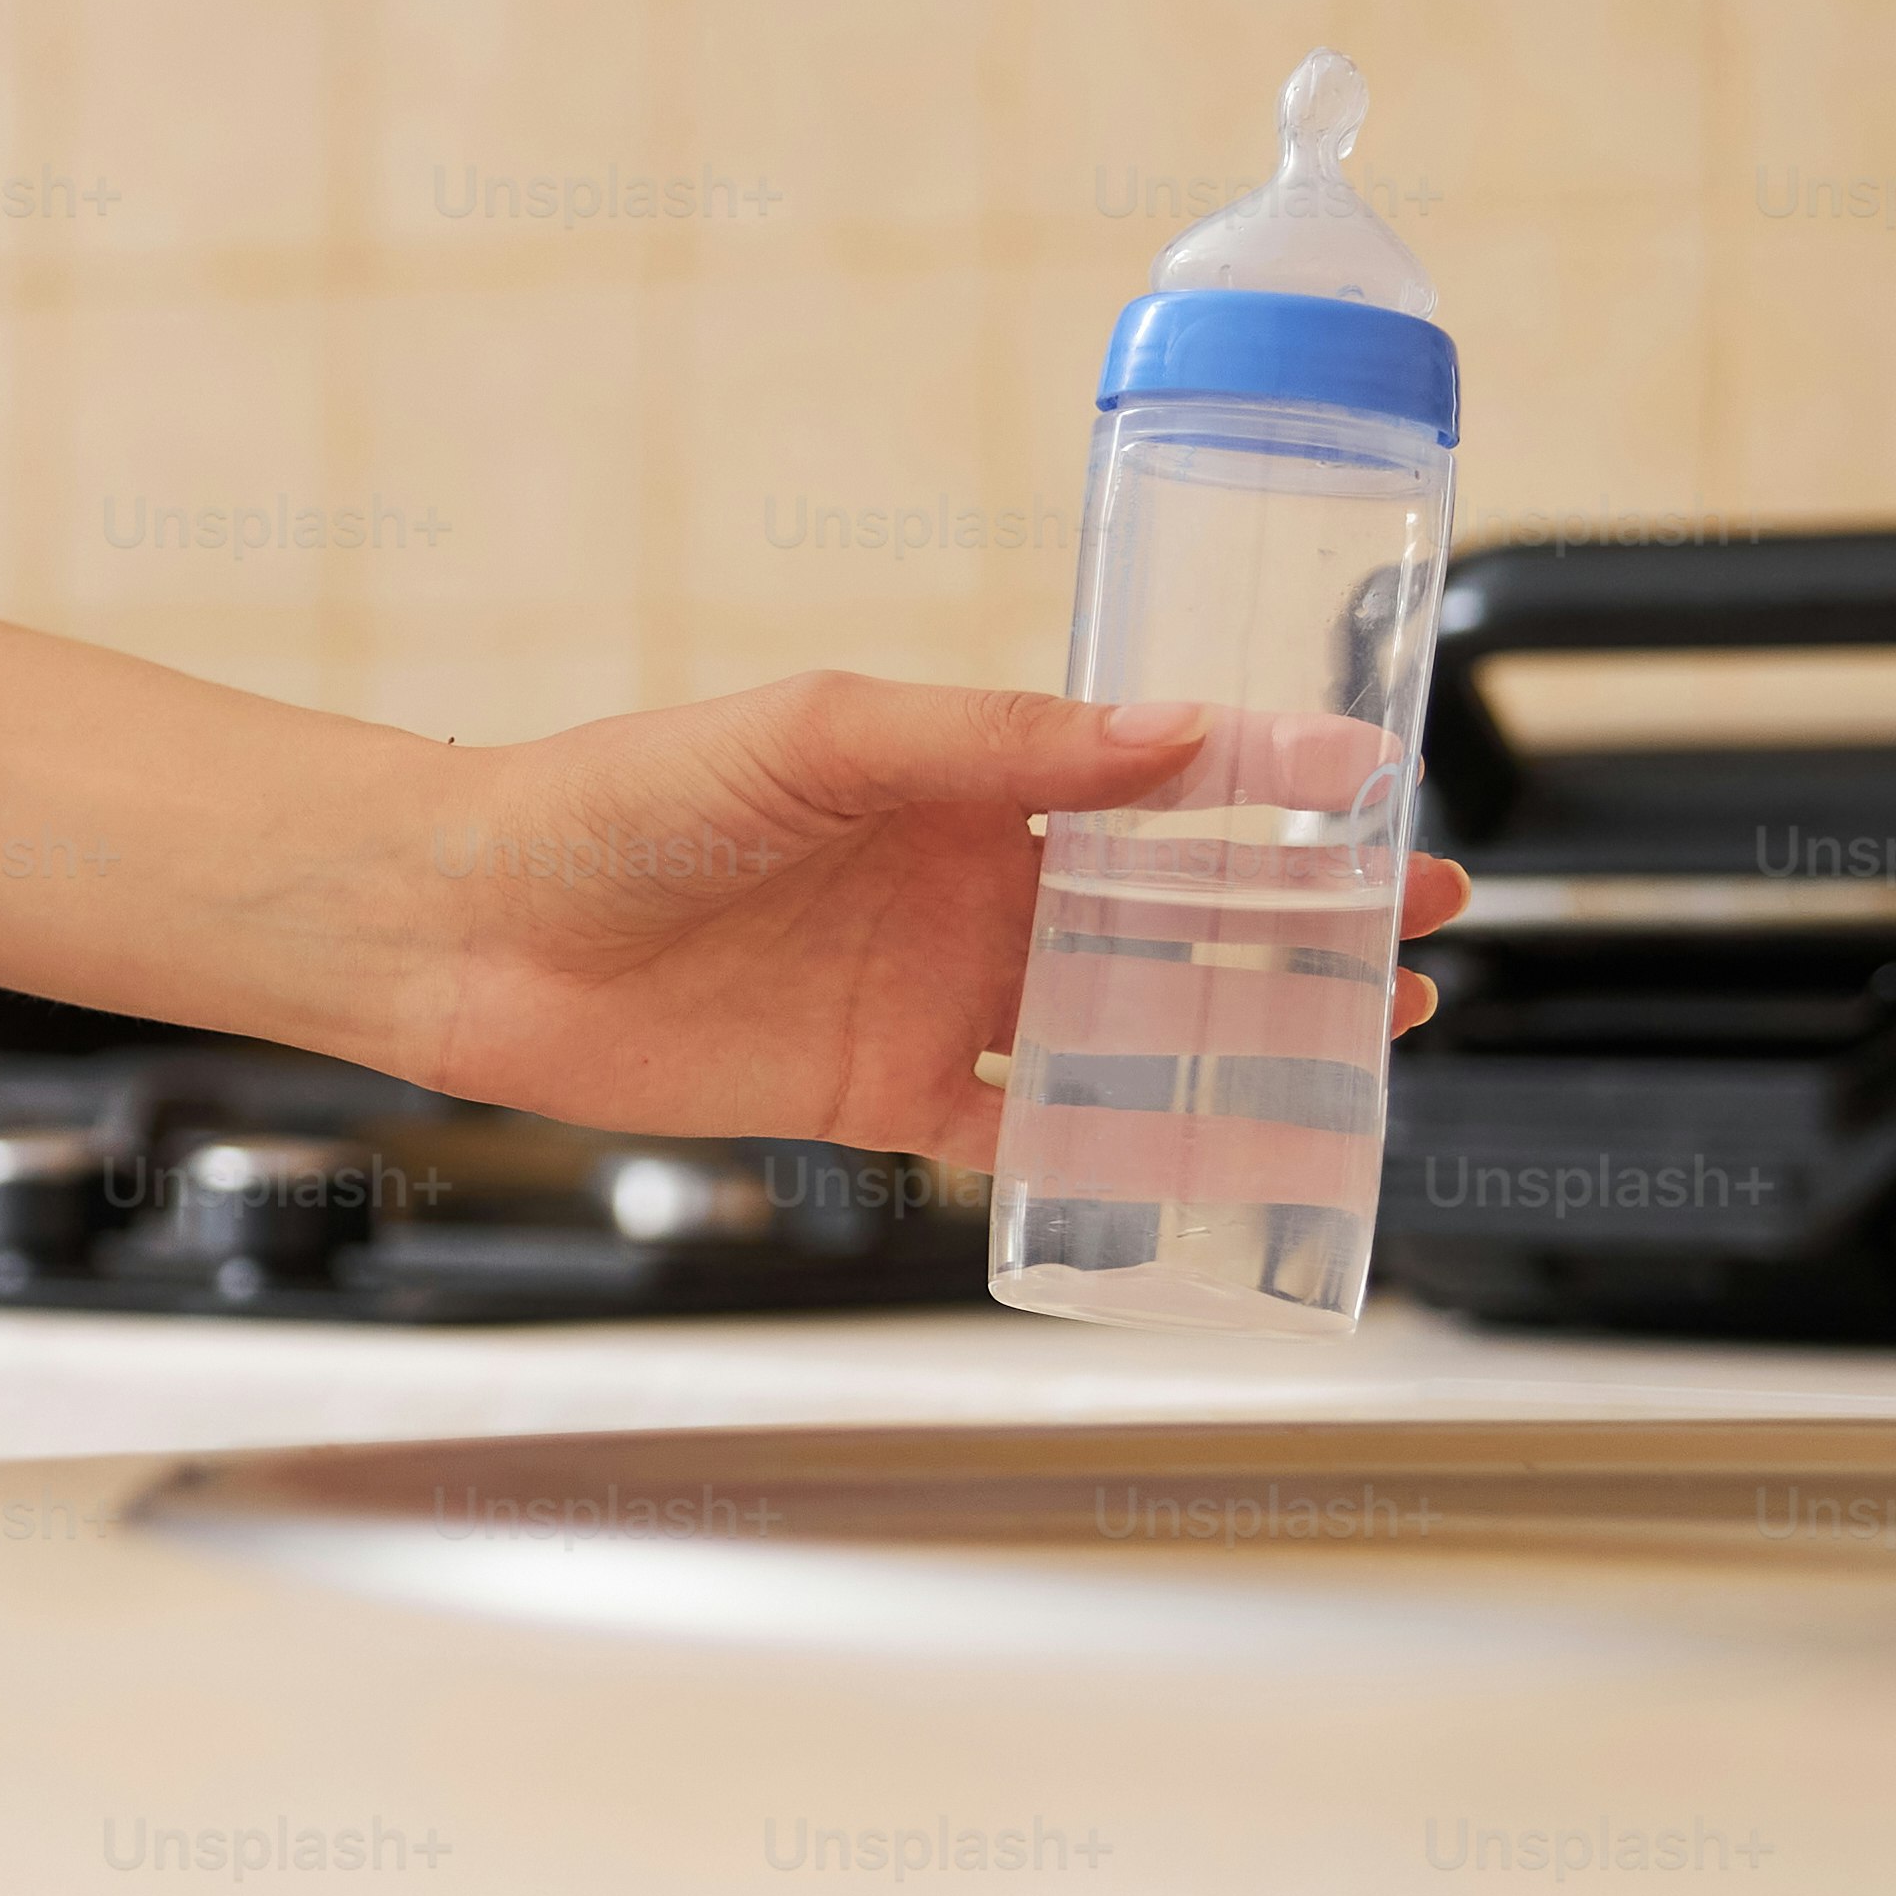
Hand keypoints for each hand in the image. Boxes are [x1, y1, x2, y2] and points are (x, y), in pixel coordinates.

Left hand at [383, 675, 1468, 1166]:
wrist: (469, 921)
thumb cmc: (616, 797)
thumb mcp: (818, 735)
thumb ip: (995, 741)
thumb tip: (1171, 730)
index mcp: (954, 776)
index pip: (1148, 777)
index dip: (1267, 783)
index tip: (1380, 787)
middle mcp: (957, 883)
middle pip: (1165, 906)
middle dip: (1299, 917)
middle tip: (1426, 928)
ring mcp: (926, 992)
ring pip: (1120, 1023)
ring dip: (1241, 1035)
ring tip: (1369, 1042)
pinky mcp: (874, 1095)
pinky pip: (1022, 1132)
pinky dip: (1118, 1153)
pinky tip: (1217, 1166)